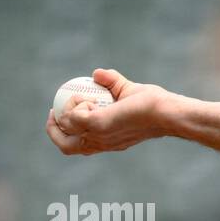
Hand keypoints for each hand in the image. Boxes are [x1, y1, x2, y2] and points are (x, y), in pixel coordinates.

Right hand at [47, 67, 171, 155]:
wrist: (166, 111)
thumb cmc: (154, 104)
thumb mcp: (127, 91)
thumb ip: (112, 81)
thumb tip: (96, 73)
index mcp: (106, 141)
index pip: (78, 146)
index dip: (65, 131)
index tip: (62, 112)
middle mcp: (101, 143)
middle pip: (65, 147)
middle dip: (52, 130)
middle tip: (54, 111)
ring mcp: (99, 136)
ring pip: (65, 130)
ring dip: (66, 111)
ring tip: (81, 99)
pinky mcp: (98, 124)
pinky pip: (73, 115)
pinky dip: (76, 104)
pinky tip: (90, 99)